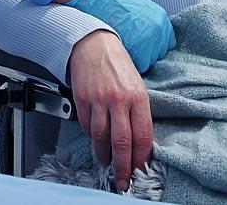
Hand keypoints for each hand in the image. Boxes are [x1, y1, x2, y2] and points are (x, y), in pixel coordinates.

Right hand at [64, 0, 175, 70]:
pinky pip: (140, 65)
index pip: (166, 42)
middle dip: (147, 53)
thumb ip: (149, 19)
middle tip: (132, 48)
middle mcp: (158, 30)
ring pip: (149, 61)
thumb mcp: (139, 3)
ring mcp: (149, 41)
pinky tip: (122, 54)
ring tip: (125, 51)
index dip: (154, 45)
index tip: (144, 46)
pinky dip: (131, 63)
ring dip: (139, 59)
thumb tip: (150, 31)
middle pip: (158, 53)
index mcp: (161, 18)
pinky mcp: (138, 51)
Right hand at [68, 31, 153, 192]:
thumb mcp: (137, 85)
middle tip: (122, 181)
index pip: (143, 135)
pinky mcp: (83, 101)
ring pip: (101, 139)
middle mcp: (119, 100)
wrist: (93, 45)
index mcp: (138, 97)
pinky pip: (87, 128)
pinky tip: (96, 140)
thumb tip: (142, 142)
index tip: (139, 170)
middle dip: (123, 167)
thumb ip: (139, 113)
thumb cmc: (118, 66)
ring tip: (107, 162)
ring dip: (104, 156)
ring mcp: (99, 101)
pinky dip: (92, 138)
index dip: (141, 158)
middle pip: (122, 143)